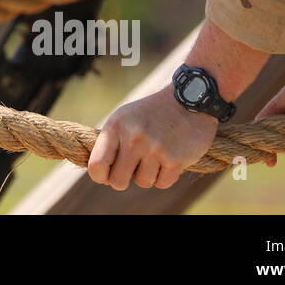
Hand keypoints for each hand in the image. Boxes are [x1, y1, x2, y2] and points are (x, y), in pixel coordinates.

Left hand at [88, 86, 218, 189]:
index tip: (106, 176)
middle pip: (118, 181)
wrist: (188, 101)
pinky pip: (162, 183)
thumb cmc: (150, 113)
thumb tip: (99, 172)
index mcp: (116, 126)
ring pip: (143, 183)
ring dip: (148, 174)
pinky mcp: (175, 160)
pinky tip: (168, 159)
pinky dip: (165, 176)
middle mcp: (133, 138)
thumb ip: (110, 142)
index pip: (96, 165)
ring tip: (154, 156)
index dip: (100, 176)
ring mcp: (155, 149)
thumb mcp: (124, 118)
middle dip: (123, 180)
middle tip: (131, 170)